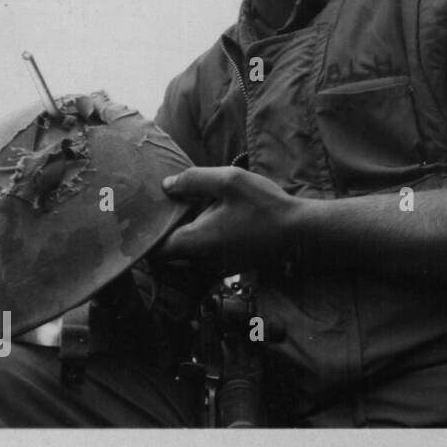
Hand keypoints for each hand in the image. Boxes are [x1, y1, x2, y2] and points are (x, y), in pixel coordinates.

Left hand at [152, 167, 300, 276]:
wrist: (300, 232)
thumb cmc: (265, 206)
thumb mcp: (229, 181)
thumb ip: (193, 180)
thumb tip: (166, 186)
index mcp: (196, 242)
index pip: (154, 251)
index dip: (146, 235)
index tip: (147, 216)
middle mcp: (201, 261)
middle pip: (169, 252)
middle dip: (167, 232)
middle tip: (169, 207)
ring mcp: (216, 266)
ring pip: (187, 253)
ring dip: (188, 235)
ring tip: (194, 209)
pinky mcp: (229, 266)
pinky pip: (205, 255)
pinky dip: (204, 239)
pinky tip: (217, 218)